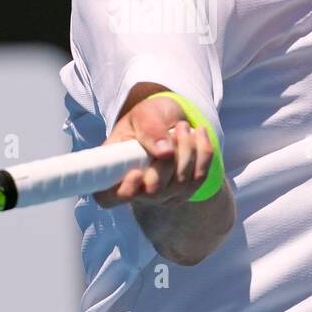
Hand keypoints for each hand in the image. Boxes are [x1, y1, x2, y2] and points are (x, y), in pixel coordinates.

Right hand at [94, 93, 216, 209]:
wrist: (169, 119)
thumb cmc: (148, 117)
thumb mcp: (144, 114)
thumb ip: (150, 129)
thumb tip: (165, 153)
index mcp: (114, 170)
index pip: (108, 197)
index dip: (123, 191)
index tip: (135, 172)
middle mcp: (137, 189)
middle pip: (154, 191)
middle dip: (169, 160)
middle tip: (176, 128)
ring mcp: (161, 195)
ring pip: (180, 185)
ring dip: (188, 151)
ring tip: (184, 126)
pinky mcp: (184, 191)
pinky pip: (199, 178)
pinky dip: (203, 153)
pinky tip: (199, 134)